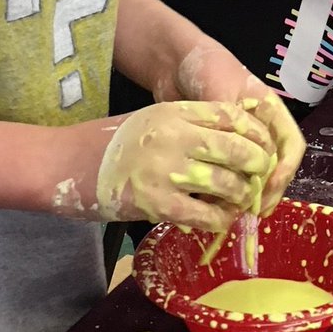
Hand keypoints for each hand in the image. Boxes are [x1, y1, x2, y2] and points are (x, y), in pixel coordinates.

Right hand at [94, 100, 275, 230]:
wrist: (68, 164)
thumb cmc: (116, 142)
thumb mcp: (154, 119)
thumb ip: (190, 127)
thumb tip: (237, 148)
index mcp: (175, 112)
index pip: (231, 116)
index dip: (256, 134)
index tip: (264, 148)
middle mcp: (174, 136)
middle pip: (237, 150)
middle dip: (257, 168)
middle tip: (259, 178)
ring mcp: (166, 170)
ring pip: (227, 185)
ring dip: (240, 197)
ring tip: (240, 201)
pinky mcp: (158, 204)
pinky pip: (205, 215)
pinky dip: (219, 219)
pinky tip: (219, 218)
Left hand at [165, 42, 303, 215]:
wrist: (174, 60)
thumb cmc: (206, 67)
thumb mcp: (224, 93)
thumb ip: (234, 127)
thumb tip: (240, 168)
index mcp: (271, 112)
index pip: (291, 146)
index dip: (284, 170)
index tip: (267, 188)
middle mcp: (259, 129)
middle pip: (275, 167)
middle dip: (267, 191)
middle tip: (252, 212)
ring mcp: (238, 141)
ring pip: (252, 175)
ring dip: (246, 195)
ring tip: (234, 214)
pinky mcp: (217, 150)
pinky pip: (226, 175)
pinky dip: (223, 191)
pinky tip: (212, 204)